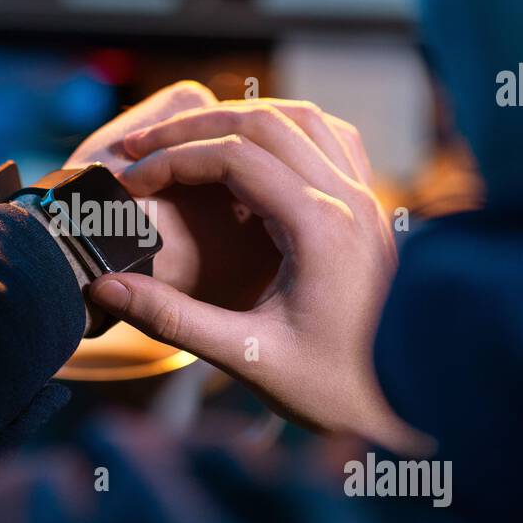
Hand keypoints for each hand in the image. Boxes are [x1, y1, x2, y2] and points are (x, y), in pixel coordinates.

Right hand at [86, 100, 430, 454]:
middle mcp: (350, 200)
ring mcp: (368, 200)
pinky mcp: (372, 211)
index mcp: (320, 228)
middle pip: (263, 120)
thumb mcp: (248, 359)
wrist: (417, 405)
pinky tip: (255, 153)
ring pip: (300, 118)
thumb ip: (173, 319)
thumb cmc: (340, 391)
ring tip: (186, 139)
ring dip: (237, 117)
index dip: (171, 159)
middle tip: (138, 146)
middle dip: (191, 126)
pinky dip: (285, 130)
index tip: (131, 181)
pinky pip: (331, 139)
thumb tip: (105, 288)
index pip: (233, 155)